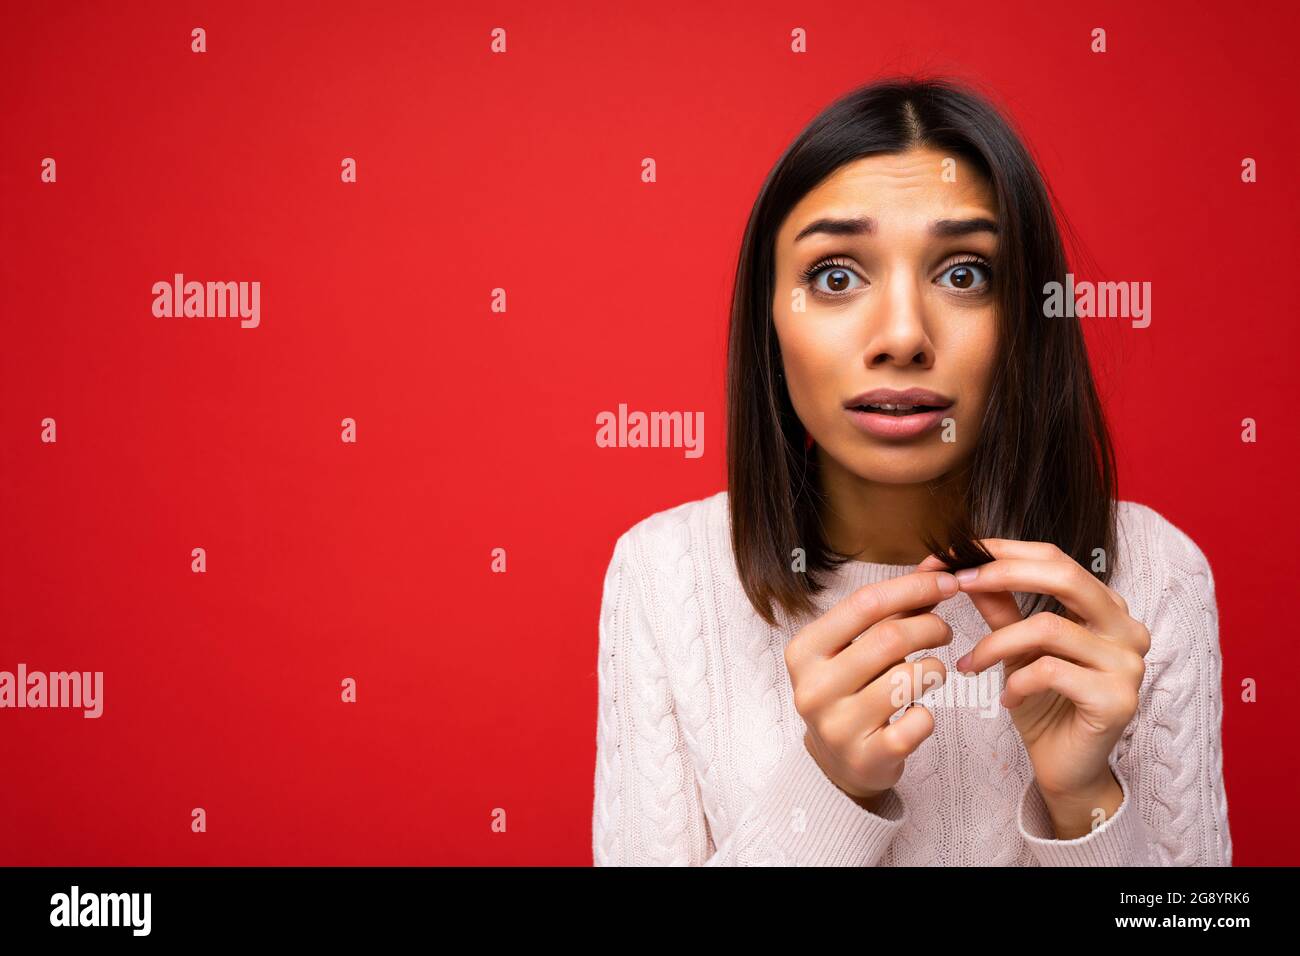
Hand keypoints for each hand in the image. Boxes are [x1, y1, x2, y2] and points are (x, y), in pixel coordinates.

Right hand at [785, 570, 959, 809]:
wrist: (835, 762)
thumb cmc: (849, 692)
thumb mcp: (852, 649)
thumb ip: (886, 614)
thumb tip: (933, 573)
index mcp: (804, 650)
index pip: (865, 603)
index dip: (912, 588)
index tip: (946, 583)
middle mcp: (814, 687)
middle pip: (890, 638)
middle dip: (931, 626)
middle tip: (944, 631)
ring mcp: (837, 725)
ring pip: (909, 678)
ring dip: (934, 669)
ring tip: (932, 671)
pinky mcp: (866, 757)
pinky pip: (918, 723)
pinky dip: (927, 714)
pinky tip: (916, 714)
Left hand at [918, 540, 1148, 822]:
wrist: (1067, 769)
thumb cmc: (1043, 704)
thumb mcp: (1016, 648)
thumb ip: (1000, 607)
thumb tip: (966, 566)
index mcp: (1106, 608)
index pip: (1056, 558)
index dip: (1004, 551)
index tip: (955, 554)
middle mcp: (1127, 628)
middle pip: (1064, 576)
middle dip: (1002, 573)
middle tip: (955, 583)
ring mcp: (1128, 664)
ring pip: (1048, 627)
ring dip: (996, 644)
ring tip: (971, 664)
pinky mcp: (1118, 699)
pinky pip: (1052, 672)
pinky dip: (1017, 682)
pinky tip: (1006, 698)